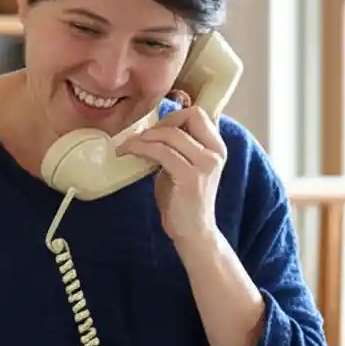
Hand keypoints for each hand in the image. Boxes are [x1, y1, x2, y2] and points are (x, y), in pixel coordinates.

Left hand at [116, 92, 226, 244]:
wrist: (192, 232)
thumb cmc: (183, 200)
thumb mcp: (184, 166)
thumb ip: (177, 147)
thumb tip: (153, 129)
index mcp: (216, 147)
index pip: (198, 114)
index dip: (173, 116)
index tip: (155, 129)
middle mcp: (215, 152)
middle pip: (187, 116)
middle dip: (160, 123)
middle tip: (141, 137)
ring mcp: (205, 164)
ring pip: (169, 134)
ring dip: (144, 137)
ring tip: (127, 146)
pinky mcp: (190, 177)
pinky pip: (160, 152)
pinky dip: (140, 148)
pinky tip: (128, 153)